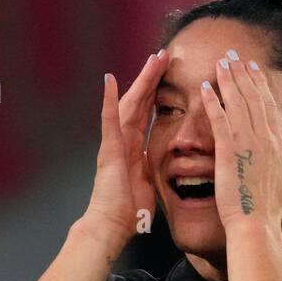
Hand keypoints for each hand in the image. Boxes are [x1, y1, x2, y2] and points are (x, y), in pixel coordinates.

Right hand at [84, 50, 169, 249]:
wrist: (111, 225)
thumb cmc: (130, 210)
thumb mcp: (151, 182)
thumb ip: (155, 167)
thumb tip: (172, 163)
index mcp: (136, 147)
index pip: (149, 113)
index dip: (158, 92)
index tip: (170, 74)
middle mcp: (124, 140)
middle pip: (140, 102)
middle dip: (152, 78)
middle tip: (164, 56)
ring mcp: (115, 143)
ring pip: (129, 104)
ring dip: (140, 81)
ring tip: (152, 60)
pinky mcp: (109, 150)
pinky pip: (109, 121)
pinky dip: (109, 100)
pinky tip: (110, 81)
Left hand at [199, 50, 281, 231]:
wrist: (257, 223)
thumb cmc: (272, 207)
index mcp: (278, 144)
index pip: (268, 106)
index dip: (259, 85)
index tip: (252, 69)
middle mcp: (265, 138)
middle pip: (253, 98)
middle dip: (243, 74)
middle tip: (233, 56)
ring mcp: (248, 142)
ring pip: (238, 103)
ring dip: (228, 81)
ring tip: (221, 63)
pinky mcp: (229, 150)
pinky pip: (220, 120)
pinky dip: (213, 102)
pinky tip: (206, 88)